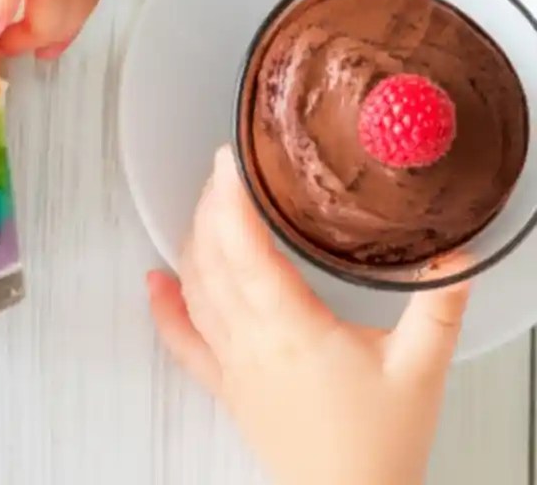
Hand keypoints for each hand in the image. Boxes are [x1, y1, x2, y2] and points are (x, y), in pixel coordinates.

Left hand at [148, 146, 469, 484]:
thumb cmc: (377, 448)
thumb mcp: (422, 366)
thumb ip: (440, 304)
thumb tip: (457, 255)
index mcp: (292, 330)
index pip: (247, 251)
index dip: (230, 202)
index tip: (226, 164)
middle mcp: (251, 343)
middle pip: (213, 262)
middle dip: (210, 210)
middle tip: (220, 174)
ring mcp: (233, 364)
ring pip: (196, 292)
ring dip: (192, 245)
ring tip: (201, 209)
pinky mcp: (227, 386)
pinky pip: (183, 342)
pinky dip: (164, 308)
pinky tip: (153, 283)